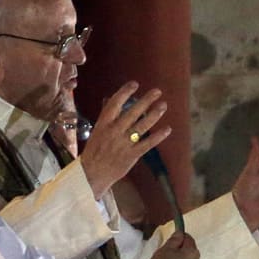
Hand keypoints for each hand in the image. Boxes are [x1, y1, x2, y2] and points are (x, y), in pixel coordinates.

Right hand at [80, 81, 170, 198]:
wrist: (91, 174)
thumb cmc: (94, 151)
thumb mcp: (97, 131)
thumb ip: (106, 116)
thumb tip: (109, 99)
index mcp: (103, 123)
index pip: (115, 103)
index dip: (125, 92)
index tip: (135, 84)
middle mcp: (114, 131)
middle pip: (133, 112)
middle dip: (146, 100)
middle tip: (157, 91)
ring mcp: (123, 143)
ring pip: (142, 126)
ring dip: (154, 114)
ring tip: (163, 105)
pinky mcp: (131, 155)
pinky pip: (148, 144)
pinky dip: (158, 136)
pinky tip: (167, 129)